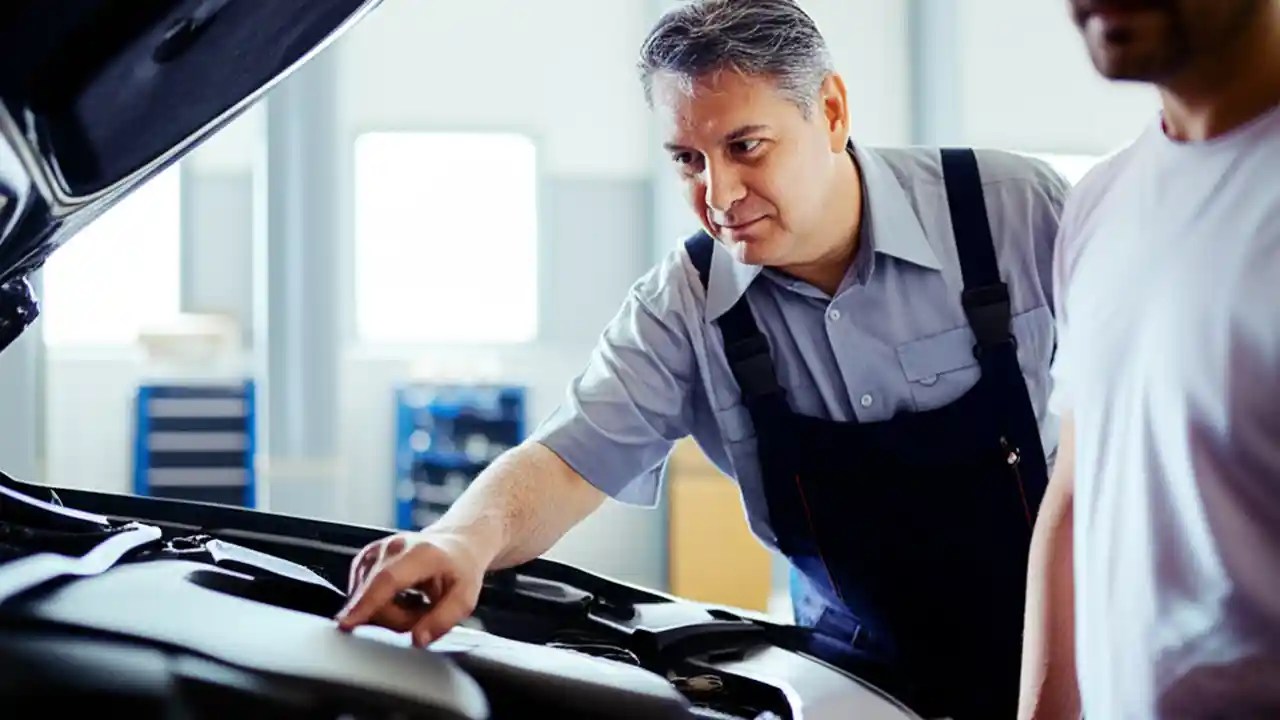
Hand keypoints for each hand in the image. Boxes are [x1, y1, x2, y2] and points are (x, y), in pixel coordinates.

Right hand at [335, 530, 487, 646]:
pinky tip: (399, 597)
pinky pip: (362, 595)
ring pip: (365, 599)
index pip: (385, 581)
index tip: (346, 624)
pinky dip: (379, 603)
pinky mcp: (364, 560)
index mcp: (419, 553)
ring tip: (413, 602)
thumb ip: (442, 621)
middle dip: (397, 619)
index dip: (365, 604)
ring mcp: (375, 551)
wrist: (455, 545)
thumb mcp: (464, 599)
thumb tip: (416, 640)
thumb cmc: (460, 570)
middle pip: (374, 597)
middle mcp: (392, 547)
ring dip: (388, 612)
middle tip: (423, 612)